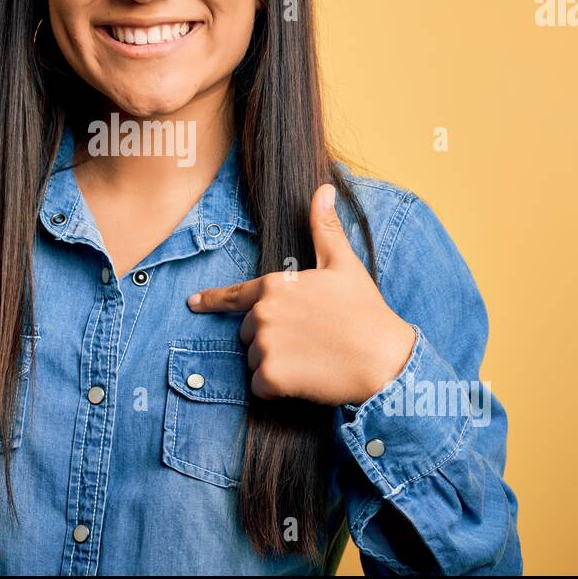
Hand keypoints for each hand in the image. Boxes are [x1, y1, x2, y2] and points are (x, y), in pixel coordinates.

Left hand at [187, 183, 416, 405]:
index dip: (211, 300)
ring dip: (276, 365)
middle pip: (248, 332)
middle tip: (310, 339)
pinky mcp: (271, 376)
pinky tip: (305, 380)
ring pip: (254, 360)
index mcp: (275, 285)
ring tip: (312, 359)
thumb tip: (324, 189)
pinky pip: (259, 387)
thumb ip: (324, 228)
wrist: (385, 359)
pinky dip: (277, 389)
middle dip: (271, 339)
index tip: (192, 303)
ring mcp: (265, 345)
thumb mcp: (344, 264)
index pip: (233, 295)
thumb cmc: (365, 311)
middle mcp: (263, 313)